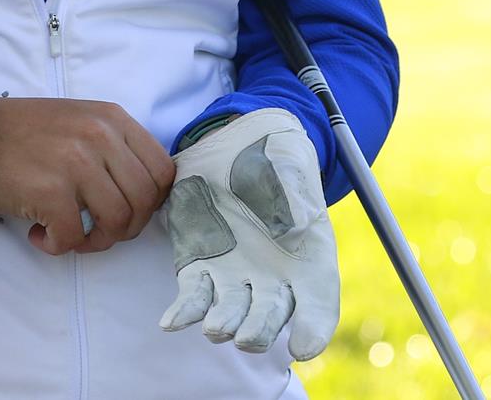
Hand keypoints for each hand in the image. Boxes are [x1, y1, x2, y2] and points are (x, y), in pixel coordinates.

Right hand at [0, 96, 176, 256]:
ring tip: (70, 235)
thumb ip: (115, 146)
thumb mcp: (80, 121)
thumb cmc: (25, 134)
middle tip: (97, 229)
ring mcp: (76, 163)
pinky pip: (75, 237)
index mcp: (112, 118)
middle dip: (126, 228)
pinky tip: (41, 235)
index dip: (152, 202)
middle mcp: (100, 136)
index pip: (163, 171)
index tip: (129, 212)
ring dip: (96, 241)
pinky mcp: (50, 191)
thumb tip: (146, 192)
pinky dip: (59, 246)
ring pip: (118, 223)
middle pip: (145, 201)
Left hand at [158, 108, 337, 358]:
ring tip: (214, 328)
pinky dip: (184, 312)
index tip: (302, 346)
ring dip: (223, 325)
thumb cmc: (273, 157)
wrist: (234, 143)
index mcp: (308, 259)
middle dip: (259, 332)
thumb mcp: (289, 165)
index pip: (318, 305)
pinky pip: (193, 297)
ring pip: (231, 314)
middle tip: (247, 338)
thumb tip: (293, 228)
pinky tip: (172, 322)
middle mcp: (272, 278)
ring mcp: (234, 276)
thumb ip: (294, 194)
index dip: (313, 329)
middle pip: (270, 318)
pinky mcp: (199, 266)